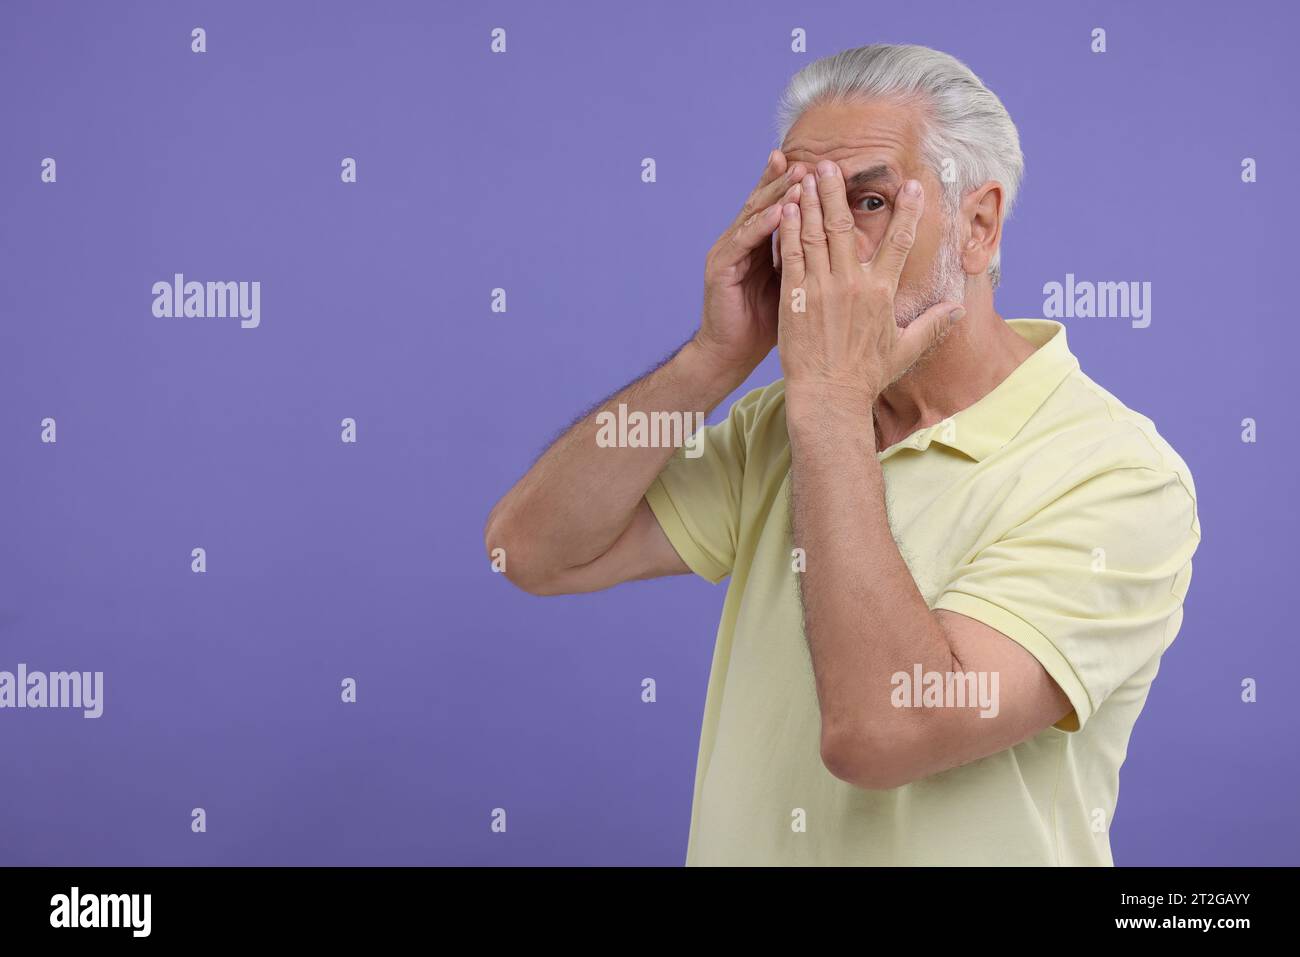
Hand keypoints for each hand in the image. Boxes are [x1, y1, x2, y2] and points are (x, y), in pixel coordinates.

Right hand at [695, 150, 806, 376]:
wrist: (732, 355)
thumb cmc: (767, 325)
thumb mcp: (795, 285)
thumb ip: (810, 261)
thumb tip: (851, 246)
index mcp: (760, 245)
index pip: (779, 207)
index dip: (795, 186)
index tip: (821, 167)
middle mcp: (741, 241)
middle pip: (765, 202)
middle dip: (785, 181)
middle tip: (810, 162)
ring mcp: (728, 252)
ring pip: (754, 215)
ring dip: (776, 195)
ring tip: (798, 178)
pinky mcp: (720, 268)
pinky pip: (743, 241)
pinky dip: (761, 225)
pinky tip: (779, 212)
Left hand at [775, 161, 963, 408]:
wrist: (828, 397)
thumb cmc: (865, 377)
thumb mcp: (904, 350)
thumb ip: (931, 324)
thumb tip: (957, 307)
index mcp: (881, 293)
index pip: (900, 243)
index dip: (907, 212)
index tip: (912, 186)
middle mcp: (852, 285)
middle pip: (846, 226)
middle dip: (839, 191)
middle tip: (833, 162)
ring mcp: (820, 289)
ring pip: (816, 234)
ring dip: (811, 201)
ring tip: (807, 173)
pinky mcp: (794, 297)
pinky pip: (791, 255)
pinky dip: (789, 228)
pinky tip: (787, 206)